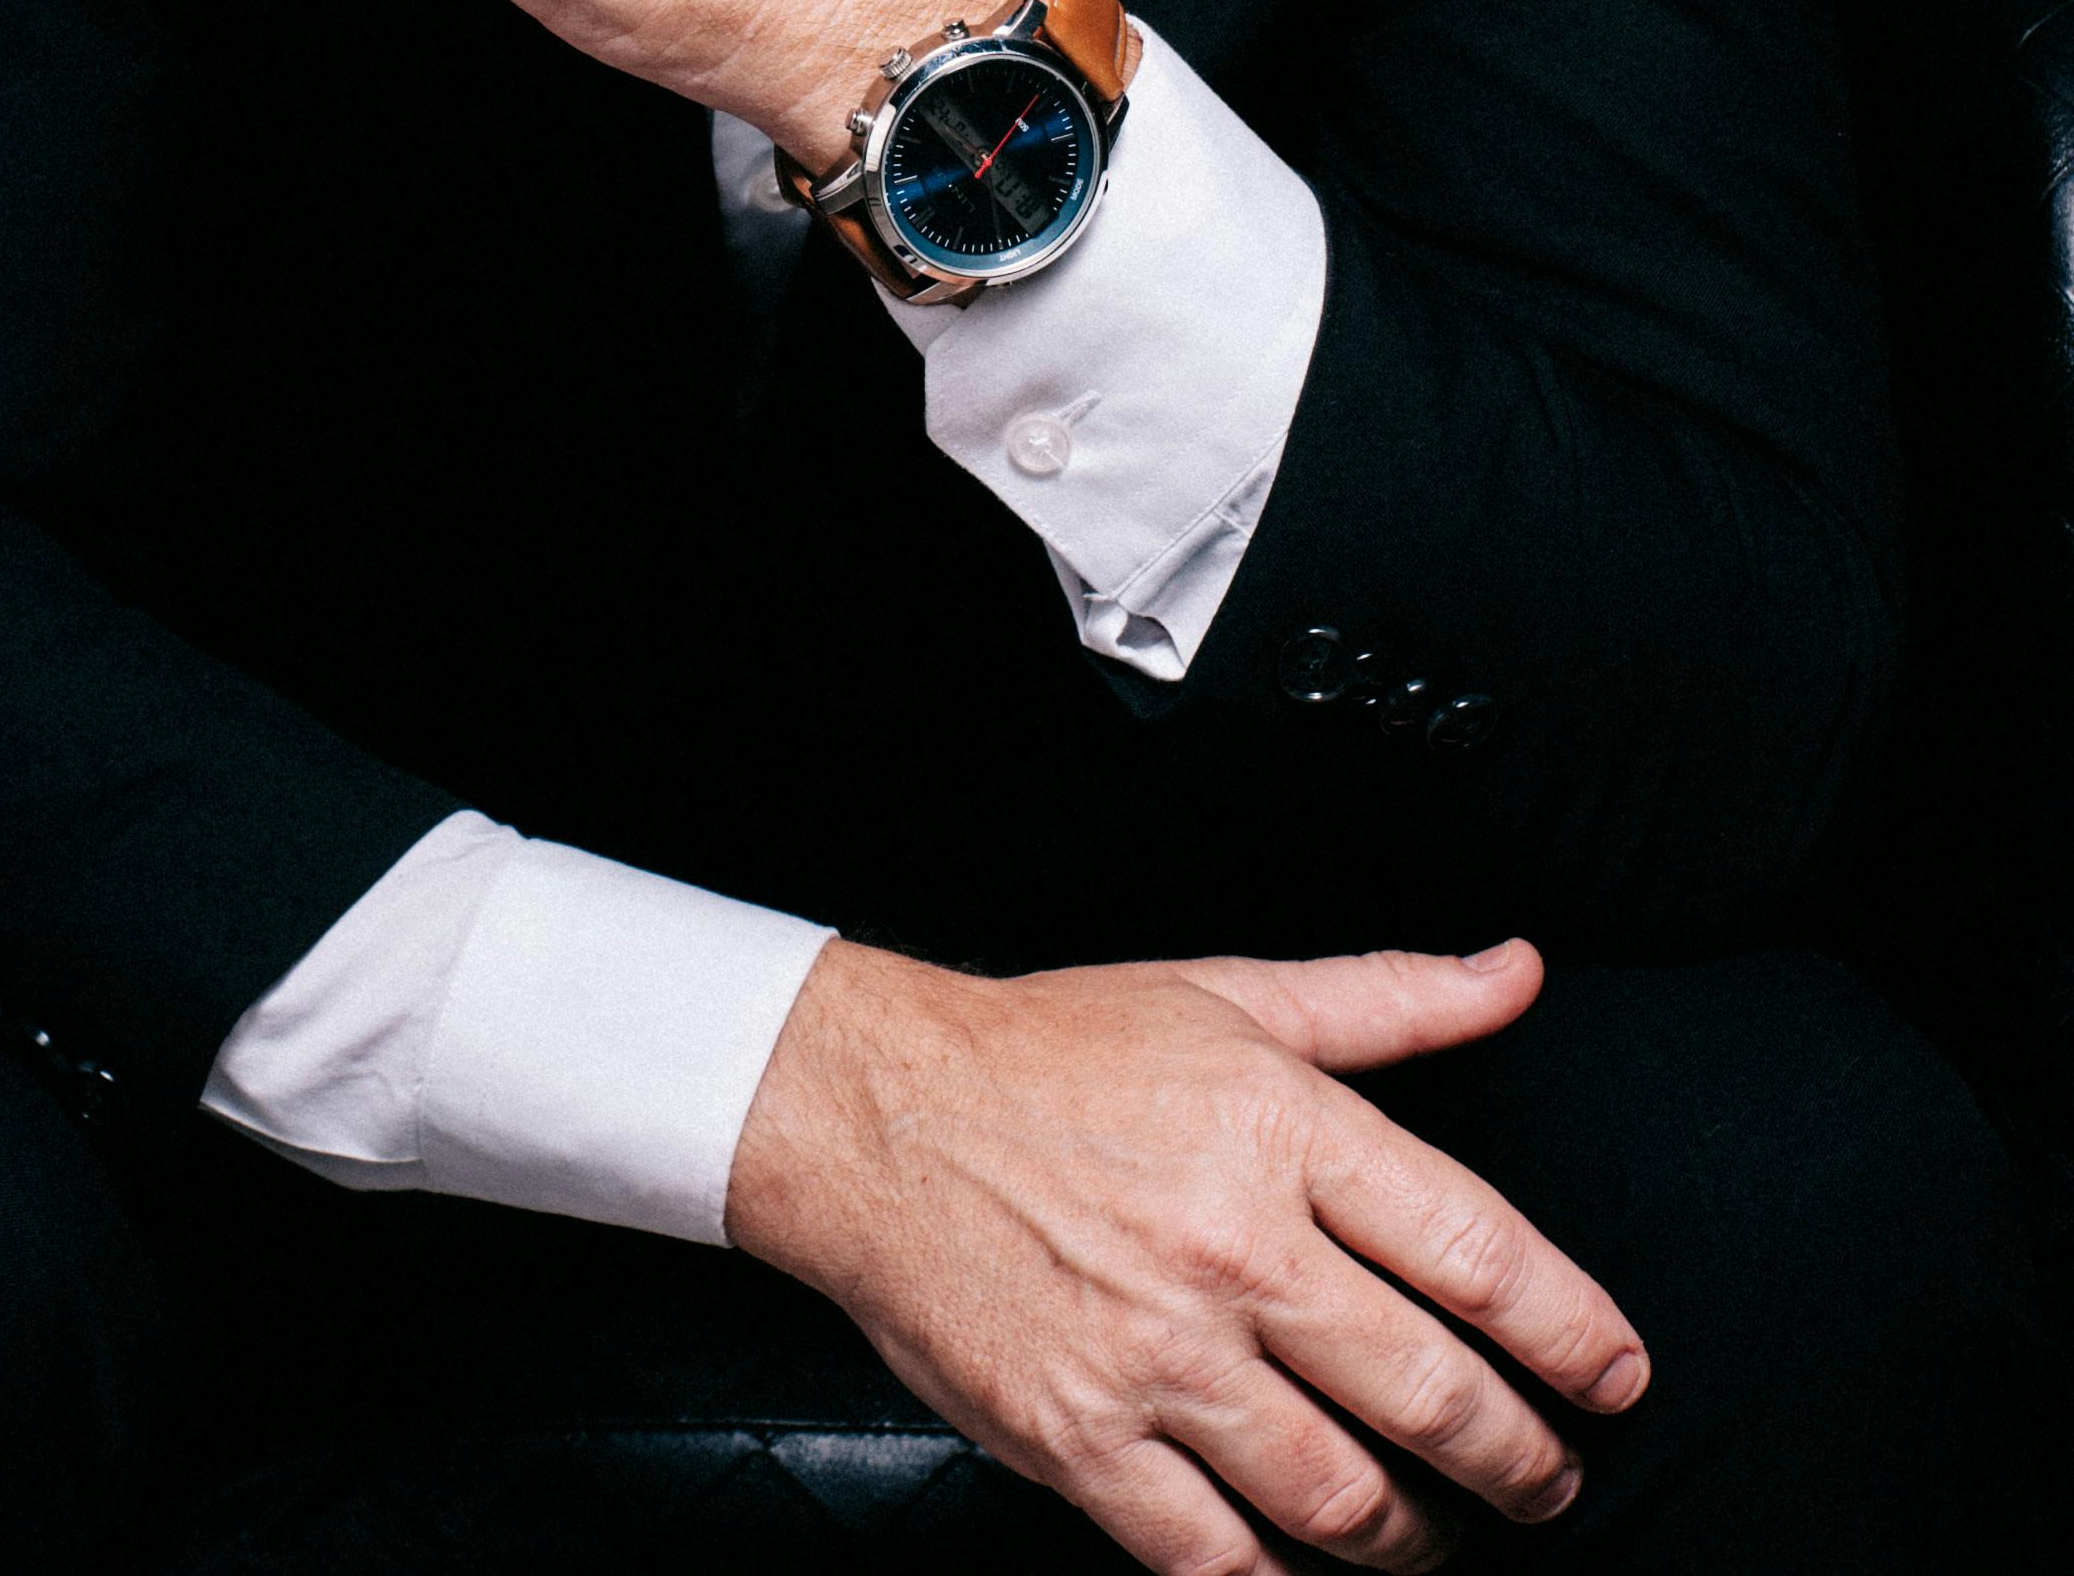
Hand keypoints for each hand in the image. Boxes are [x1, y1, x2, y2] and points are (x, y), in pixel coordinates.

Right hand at [726, 936, 1646, 1573]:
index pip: (1481, 1254)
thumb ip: (1391, 999)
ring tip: (1442, 1536)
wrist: (870, 1112)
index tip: (1617, 1378)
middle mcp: (1234, 1248)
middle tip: (1551, 1482)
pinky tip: (1315, 1569)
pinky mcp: (1083, 1442)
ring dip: (1421, 1540)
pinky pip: (1219, 1560)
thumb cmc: (1055, 1050)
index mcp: (1282, 1129)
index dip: (1576, 1335)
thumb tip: (1520, 971)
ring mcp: (1158, 1357)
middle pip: (1433, 1395)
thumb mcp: (1229, 993)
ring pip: (1343, 1498)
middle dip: (1522, 1462)